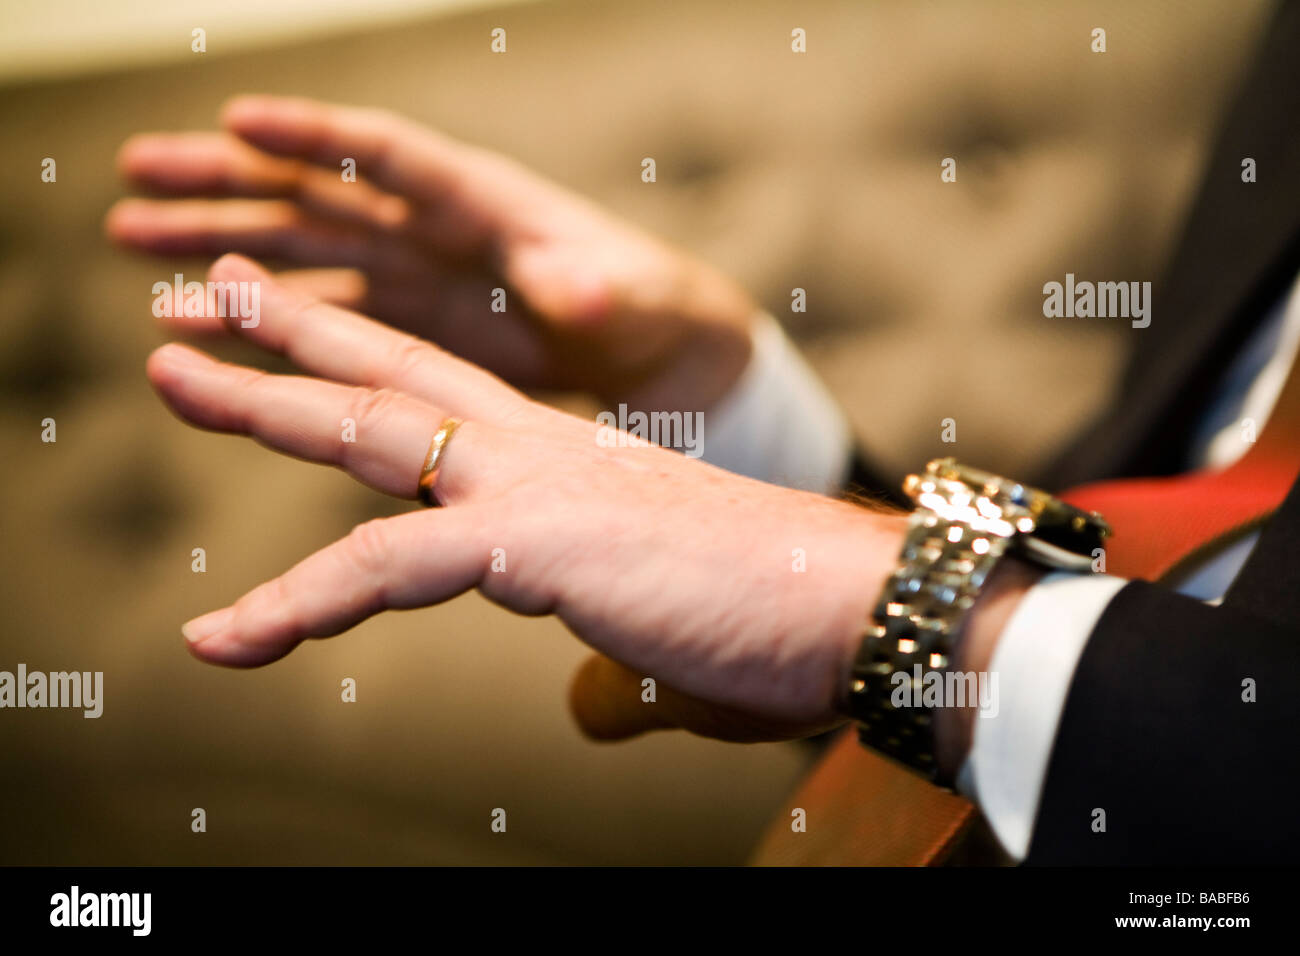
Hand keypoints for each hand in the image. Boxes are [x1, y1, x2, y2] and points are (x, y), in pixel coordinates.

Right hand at [108, 95, 755, 414]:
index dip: (318, 135)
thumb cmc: (650, 309)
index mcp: (483, 203)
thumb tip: (576, 289)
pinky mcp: (405, 327)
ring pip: (297, 249)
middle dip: (230, 179)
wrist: (653, 354)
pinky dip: (253, 317)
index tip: (240, 119)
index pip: (389, 154)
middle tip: (138, 172)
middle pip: (317, 190)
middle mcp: (431, 229)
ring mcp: (411, 276)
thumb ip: (599, 290)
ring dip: (219, 241)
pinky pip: (314, 314)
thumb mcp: (635, 299)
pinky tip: (189, 318)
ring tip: (132, 240)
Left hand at [153, 254, 906, 742]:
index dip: (377, 369)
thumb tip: (584, 708)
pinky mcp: (534, 539)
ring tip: (178, 374)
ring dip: (266, 404)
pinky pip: (386, 567)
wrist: (852, 603)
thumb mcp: (667, 649)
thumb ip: (611, 672)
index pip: (455, 399)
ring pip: (375, 431)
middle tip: (216, 303)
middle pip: (401, 375)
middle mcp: (547, 452)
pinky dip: (295, 606)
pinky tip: (221, 640)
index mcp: (573, 465)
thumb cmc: (772, 624)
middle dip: (300, 337)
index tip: (319, 349)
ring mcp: (537, 484)